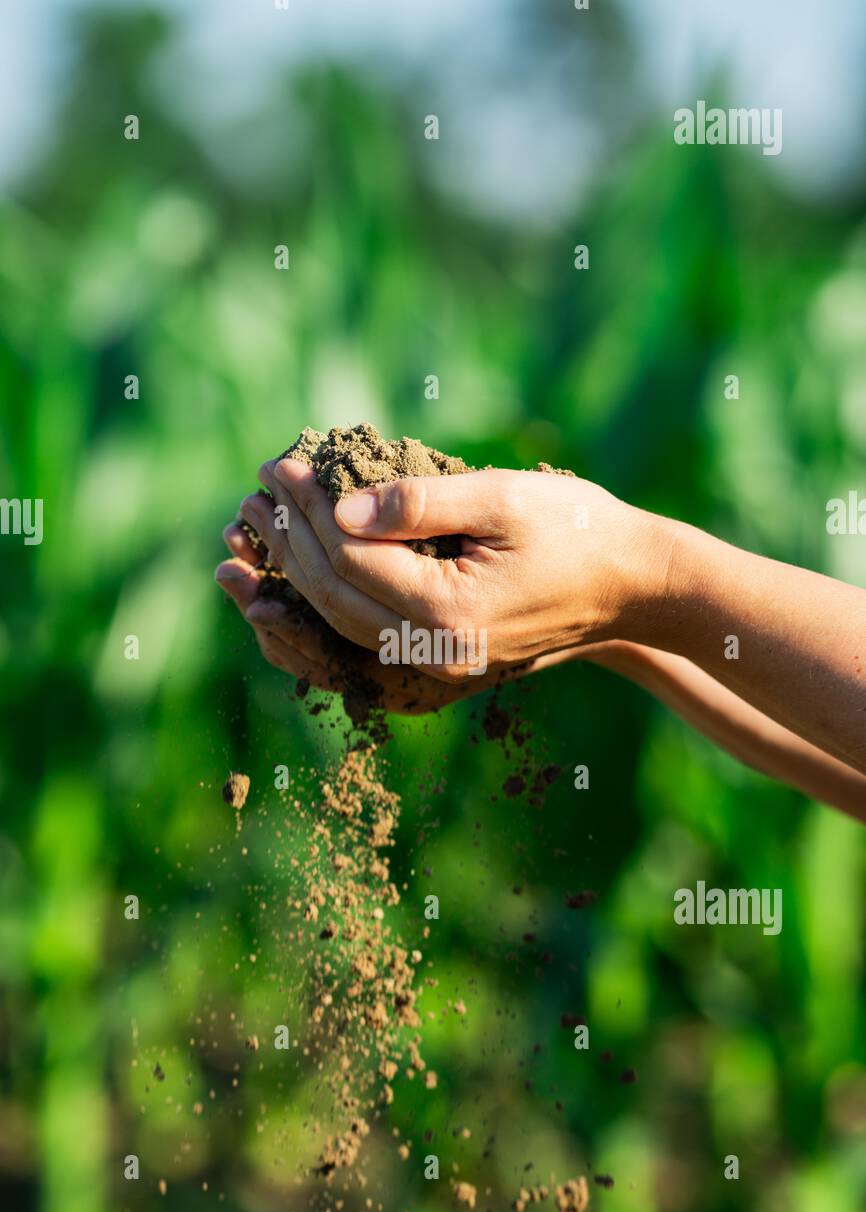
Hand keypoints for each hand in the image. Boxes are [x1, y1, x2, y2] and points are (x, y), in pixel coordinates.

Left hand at [239, 456, 671, 681]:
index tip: (279, 466)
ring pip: (341, 627)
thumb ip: (420, 504)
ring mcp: (439, 666)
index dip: (308, 510)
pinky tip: (293, 588)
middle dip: (290, 542)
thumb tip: (341, 508)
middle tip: (259, 493)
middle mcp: (436, 652)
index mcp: (449, 613)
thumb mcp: (503, 498)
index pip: (351, 559)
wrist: (632, 588)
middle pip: (334, 598)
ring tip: (253, 540)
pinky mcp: (442, 663)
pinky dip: (324, 613)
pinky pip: (364, 643)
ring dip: (293, 582)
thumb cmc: (579, 529)